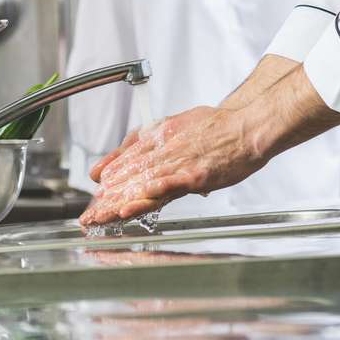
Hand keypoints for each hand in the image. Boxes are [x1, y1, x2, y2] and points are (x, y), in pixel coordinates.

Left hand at [79, 106, 266, 226]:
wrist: (248, 126)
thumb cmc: (218, 128)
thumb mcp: (178, 124)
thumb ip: (152, 138)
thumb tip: (134, 151)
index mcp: (161, 134)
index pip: (127, 156)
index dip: (109, 175)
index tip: (95, 191)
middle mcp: (165, 147)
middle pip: (130, 173)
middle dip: (108, 196)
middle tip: (90, 215)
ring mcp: (179, 162)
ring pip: (141, 182)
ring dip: (118, 200)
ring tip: (101, 215)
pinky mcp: (194, 176)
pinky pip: (165, 187)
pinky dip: (145, 197)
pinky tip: (129, 207)